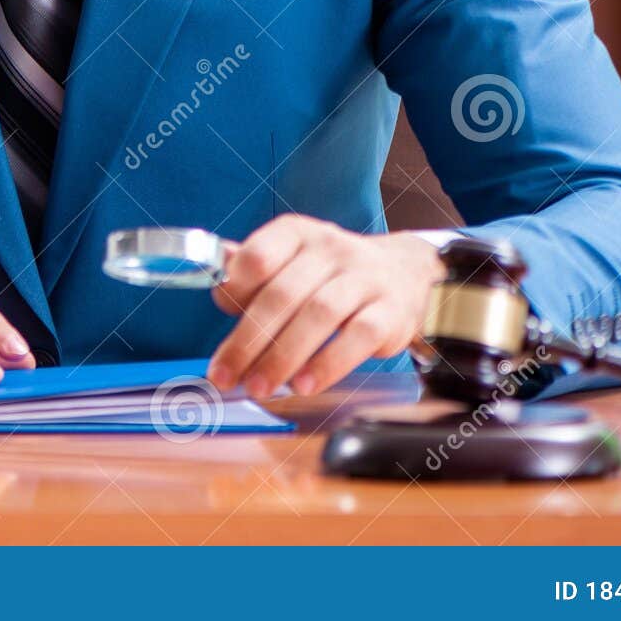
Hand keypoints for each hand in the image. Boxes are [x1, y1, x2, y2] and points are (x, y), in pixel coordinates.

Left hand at [207, 216, 442, 398]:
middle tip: (227, 375)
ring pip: (318, 315)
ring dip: (284, 357)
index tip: (222, 320)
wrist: (404, 273)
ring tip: (260, 386)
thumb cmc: (331, 274)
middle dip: (249, 340)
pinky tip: (305, 384)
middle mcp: (330, 248)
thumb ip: (253, 272)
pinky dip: (328, 364)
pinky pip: (357, 337)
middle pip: (283, 294)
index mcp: (297, 234)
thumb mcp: (292, 261)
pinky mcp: (390, 311)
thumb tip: (216, 283)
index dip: (235, 289)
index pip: (259, 256)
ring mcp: (364, 277)